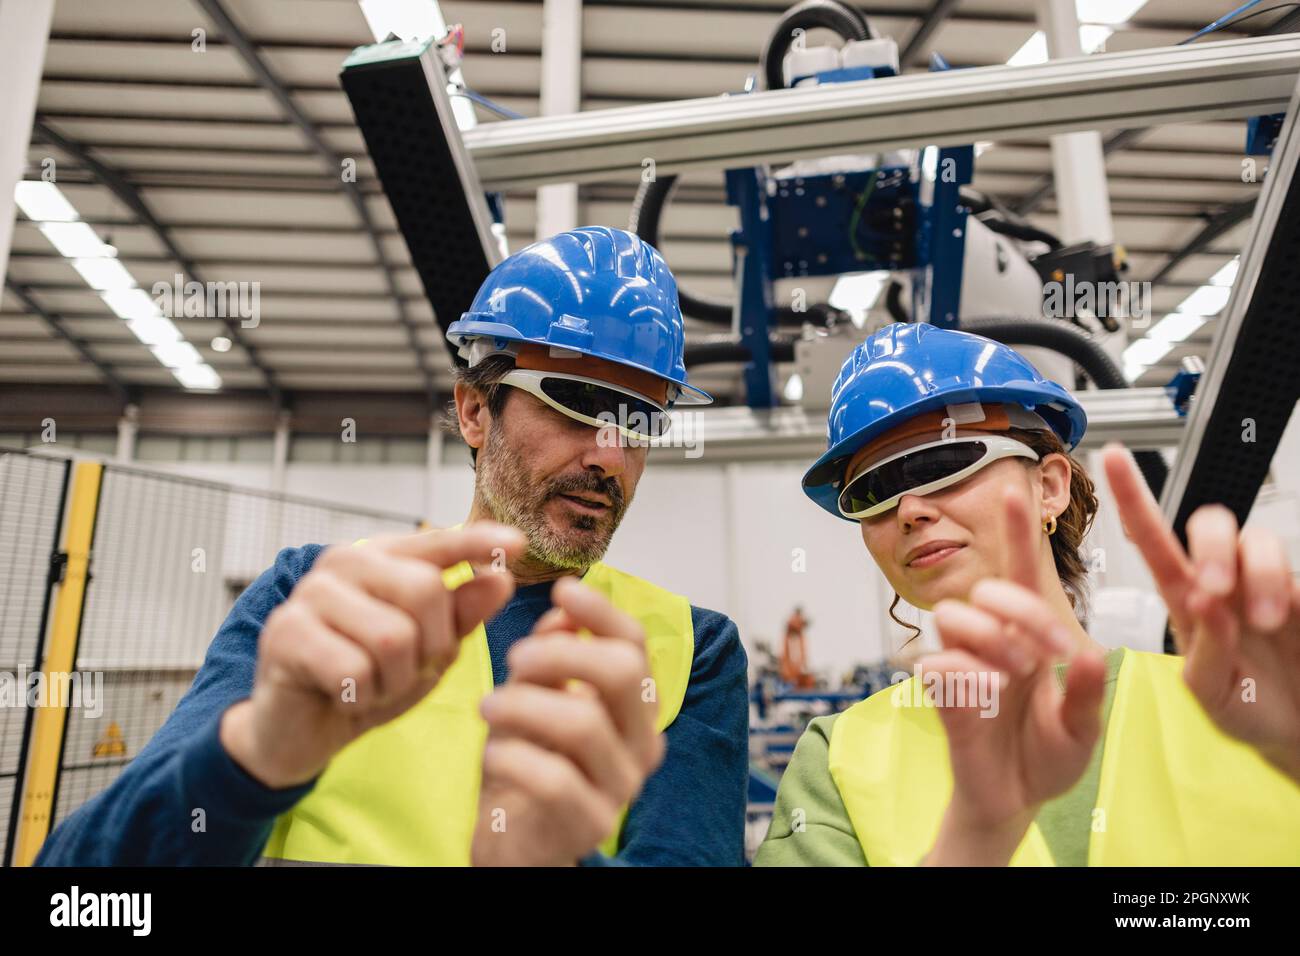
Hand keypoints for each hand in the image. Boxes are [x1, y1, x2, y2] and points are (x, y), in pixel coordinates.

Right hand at [220, 523, 524, 788]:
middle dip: (430, 647)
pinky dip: (361, 696)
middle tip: (404, 672)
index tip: (519, 543)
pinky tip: (342, 695)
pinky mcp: (285, 632)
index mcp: (383, 557)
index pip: (438, 543)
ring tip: (371, 684)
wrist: (300, 729)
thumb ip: (460, 614)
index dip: (477, 542)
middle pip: (424, 591)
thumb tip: (501, 579)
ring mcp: (311, 593)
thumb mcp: (427, 650)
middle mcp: (344, 562)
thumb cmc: (369, 680)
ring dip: (394, 680)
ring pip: (393, 637)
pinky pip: (355, 669)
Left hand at [471, 577, 664, 865]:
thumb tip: (560, 616)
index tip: (564, 589)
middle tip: (514, 659)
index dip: (602, 612)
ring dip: (524, 704)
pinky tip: (492, 753)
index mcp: (633, 709)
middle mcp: (641, 744)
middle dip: (561, 654)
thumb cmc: (528, 767)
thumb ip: (551, 660)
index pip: (636, 647)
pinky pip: (554, 778)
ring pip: (583, 722)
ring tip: (487, 706)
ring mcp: (621, 786)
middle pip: (624, 674)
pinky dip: (514, 756)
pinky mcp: (591, 824)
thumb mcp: (534, 702)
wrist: (515, 844)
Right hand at [924, 488, 1105, 864]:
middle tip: (1046, 655)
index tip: (1013, 488)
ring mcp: (963, 662)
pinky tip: (988, 697)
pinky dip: (968, 676)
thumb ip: (1086, 695)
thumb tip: (1085, 655)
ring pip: (954, 614)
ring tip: (1015, 676)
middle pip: (988, 588)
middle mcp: (993, 640)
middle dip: (1021, 611)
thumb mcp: (1085, 731)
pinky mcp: (940, 691)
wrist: (1013, 800)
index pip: (1022, 573)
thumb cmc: (1047, 758)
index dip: (1017, 531)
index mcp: (1031, 636)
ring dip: (991, 639)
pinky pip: (938, 661)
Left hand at [1102, 444, 1299, 782]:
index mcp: (1188, 601)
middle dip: (1213, 547)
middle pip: (1213, 523)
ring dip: (1262, 575)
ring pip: (1262, 540)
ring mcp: (1271, 583)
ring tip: (1265, 622)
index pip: (1154, 539)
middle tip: (1214, 590)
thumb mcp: (1210, 693)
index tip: (1112, 456)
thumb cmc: (1245, 708)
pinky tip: (1292, 617)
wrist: (1299, 729)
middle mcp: (1228, 581)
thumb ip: (1205, 654)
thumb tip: (1205, 603)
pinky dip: (1294, 590)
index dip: (1132, 496)